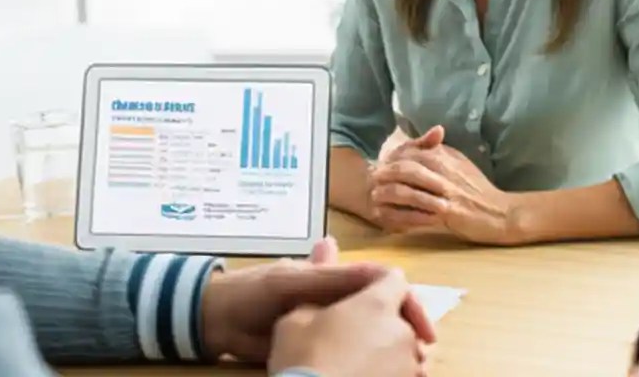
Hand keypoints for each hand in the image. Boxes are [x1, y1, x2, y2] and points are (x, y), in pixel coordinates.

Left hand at [199, 237, 434, 363]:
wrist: (215, 320)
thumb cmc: (251, 293)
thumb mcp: (293, 283)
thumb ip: (332, 277)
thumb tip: (383, 272)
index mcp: (336, 278)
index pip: (387, 287)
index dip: (409, 306)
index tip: (423, 331)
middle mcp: (338, 299)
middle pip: (387, 316)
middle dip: (407, 335)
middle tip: (421, 360)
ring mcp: (329, 325)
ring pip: (374, 339)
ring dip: (394, 355)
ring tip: (409, 373)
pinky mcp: (317, 349)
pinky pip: (351, 358)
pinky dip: (371, 368)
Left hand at [370, 126, 520, 245]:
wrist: (501, 213)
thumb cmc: (479, 189)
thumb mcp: (461, 163)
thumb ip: (441, 150)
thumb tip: (424, 137)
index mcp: (448, 158)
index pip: (413, 152)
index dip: (393, 157)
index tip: (381, 163)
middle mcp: (445, 173)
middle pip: (406, 168)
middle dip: (385, 173)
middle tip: (372, 179)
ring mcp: (446, 195)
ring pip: (409, 190)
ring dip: (388, 193)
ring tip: (375, 196)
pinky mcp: (448, 215)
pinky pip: (417, 214)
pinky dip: (400, 215)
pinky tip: (388, 217)